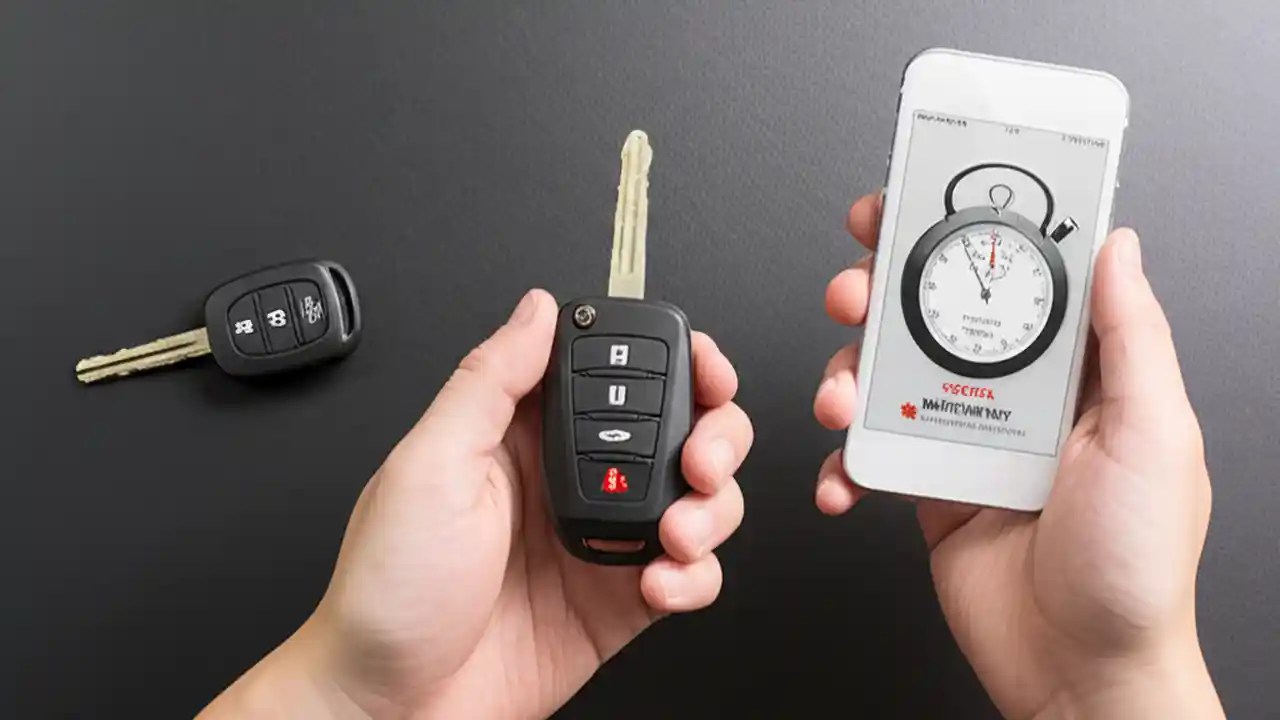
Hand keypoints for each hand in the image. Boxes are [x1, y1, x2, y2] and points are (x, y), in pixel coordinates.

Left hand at [201, 289, 750, 718]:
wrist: (390, 707)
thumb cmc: (387, 592)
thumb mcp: (428, 465)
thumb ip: (490, 381)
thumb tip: (537, 310)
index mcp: (523, 435)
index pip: (616, 374)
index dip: (674, 361)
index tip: (703, 368)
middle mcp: (570, 481)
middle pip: (679, 430)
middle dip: (715, 435)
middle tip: (703, 459)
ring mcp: (602, 541)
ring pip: (699, 500)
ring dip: (713, 510)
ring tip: (679, 531)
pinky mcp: (621, 601)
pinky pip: (690, 574)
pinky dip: (696, 576)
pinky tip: (662, 583)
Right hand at [815, 193, 1223, 719]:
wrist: (1080, 670)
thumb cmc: (1135, 570)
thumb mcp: (1155, 436)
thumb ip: (1131, 337)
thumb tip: (1116, 245)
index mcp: (1079, 372)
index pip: (1020, 273)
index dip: (969, 226)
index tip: (921, 194)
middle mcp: (1019, 397)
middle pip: (935, 314)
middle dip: (882, 289)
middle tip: (856, 288)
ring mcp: (967, 439)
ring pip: (888, 377)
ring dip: (847, 375)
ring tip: (841, 399)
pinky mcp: (926, 487)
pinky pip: (869, 455)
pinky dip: (844, 464)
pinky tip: (844, 478)